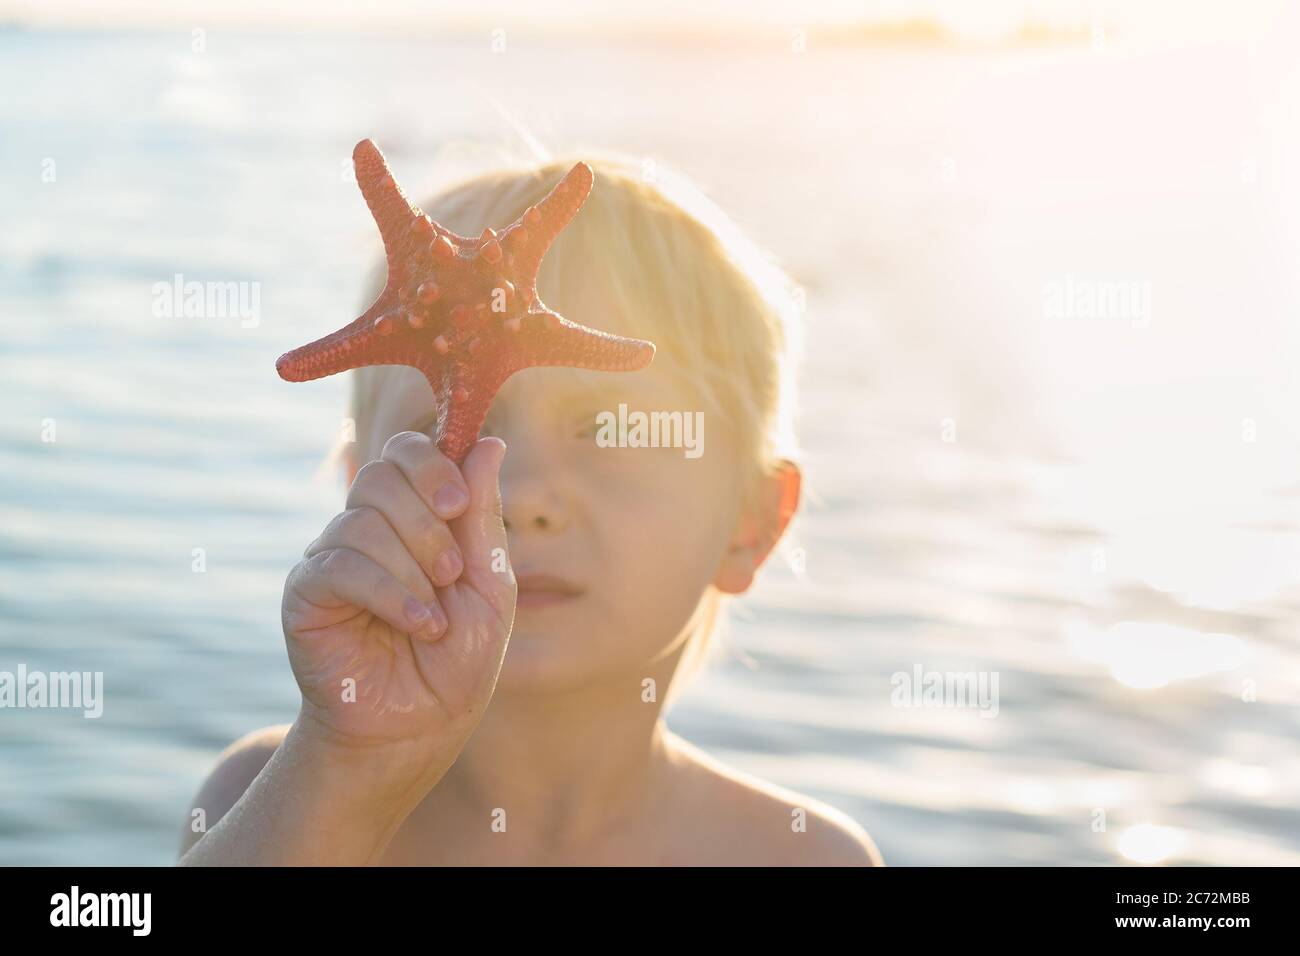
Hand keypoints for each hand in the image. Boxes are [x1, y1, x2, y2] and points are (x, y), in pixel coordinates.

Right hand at [281, 433, 513, 786]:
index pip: (406, 451)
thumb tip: (489, 443)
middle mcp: (368, 528)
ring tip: (434, 618)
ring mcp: (333, 556)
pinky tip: (416, 625)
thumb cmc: (458, 657)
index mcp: (414, 517)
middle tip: (449, 573)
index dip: (431, 465)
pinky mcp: (306, 591)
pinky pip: (340, 564)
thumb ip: (483, 514)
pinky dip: (388, 593)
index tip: (458, 504)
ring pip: (362, 522)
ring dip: (412, 570)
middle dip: (426, 523)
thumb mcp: (488, 582)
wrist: (419, 726)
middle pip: (381, 475)